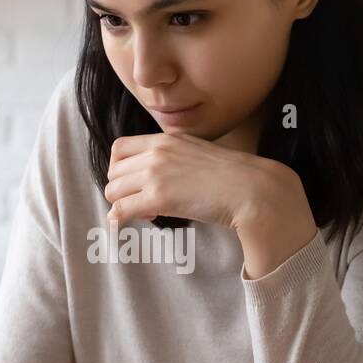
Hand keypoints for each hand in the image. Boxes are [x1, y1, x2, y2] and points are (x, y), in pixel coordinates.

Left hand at [104, 130, 271, 230]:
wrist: (249, 188)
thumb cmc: (230, 176)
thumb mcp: (196, 152)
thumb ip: (173, 157)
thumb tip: (157, 178)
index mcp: (165, 139)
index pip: (119, 148)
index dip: (120, 169)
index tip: (133, 183)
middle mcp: (156, 153)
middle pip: (113, 172)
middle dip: (122, 190)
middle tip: (141, 202)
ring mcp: (155, 174)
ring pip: (113, 191)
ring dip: (122, 205)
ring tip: (146, 212)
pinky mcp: (158, 197)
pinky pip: (121, 209)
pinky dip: (120, 218)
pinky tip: (131, 223)